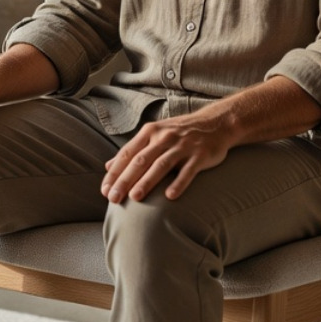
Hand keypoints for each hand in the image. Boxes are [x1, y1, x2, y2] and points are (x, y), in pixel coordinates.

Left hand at [101, 111, 235, 202]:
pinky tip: (170, 196)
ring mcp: (182, 146)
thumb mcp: (154, 135)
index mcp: (150, 132)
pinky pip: (188, 170)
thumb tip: (108, 166)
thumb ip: (133, 150)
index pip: (127, 154)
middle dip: (125, 180)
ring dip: (147, 181)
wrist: (216, 123)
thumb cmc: (180, 133)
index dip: (115, 173)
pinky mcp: (200, 155)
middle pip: (140, 160)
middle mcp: (164, 137)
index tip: (104, 191)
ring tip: (135, 197)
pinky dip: (179, 183)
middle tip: (113, 199)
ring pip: (161, 164)